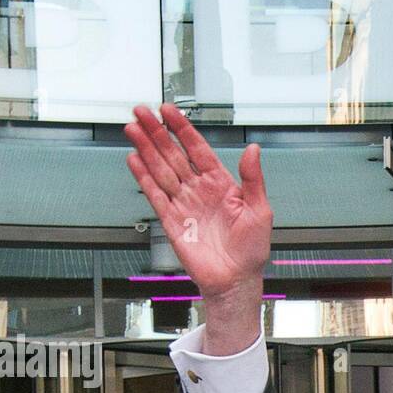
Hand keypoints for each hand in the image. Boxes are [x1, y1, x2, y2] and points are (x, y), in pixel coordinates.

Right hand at [124, 101, 272, 303]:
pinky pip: (155, 195)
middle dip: (157, 133)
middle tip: (141, 112)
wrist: (236, 280)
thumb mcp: (260, 210)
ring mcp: (184, 204)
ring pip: (161, 170)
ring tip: (133, 129)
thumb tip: (253, 150)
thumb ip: (253, 178)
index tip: (169, 111)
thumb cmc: (251, 250)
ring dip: (146, 149)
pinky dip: (144, 178)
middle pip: (173, 155)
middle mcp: (200, 190)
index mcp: (221, 184)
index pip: (197, 149)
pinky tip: (134, 160)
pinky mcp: (172, 222)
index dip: (182, 129)